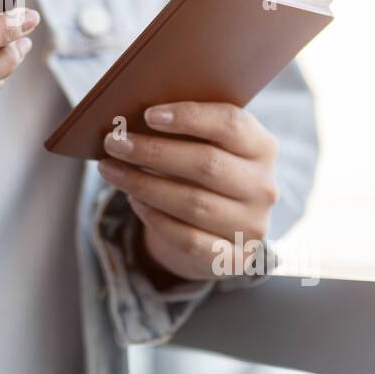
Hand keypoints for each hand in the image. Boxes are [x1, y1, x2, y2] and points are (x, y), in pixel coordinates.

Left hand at [97, 101, 278, 282]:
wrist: (218, 229)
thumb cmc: (202, 172)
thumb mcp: (203, 146)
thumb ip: (182, 130)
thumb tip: (132, 120)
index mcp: (262, 147)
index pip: (231, 124)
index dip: (190, 117)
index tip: (148, 115)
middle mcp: (264, 187)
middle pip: (207, 164)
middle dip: (153, 151)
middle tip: (114, 142)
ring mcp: (253, 226)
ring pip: (193, 202)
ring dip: (143, 184)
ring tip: (110, 169)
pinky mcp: (234, 259)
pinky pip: (188, 238)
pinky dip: (155, 218)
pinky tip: (134, 200)